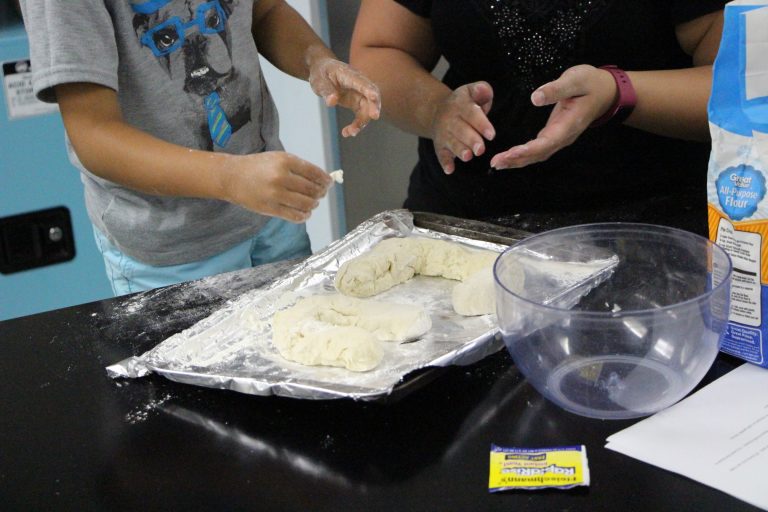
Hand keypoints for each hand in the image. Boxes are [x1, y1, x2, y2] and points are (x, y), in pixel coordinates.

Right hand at [223, 152, 332, 222]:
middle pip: (312, 189)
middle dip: (320, 193)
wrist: (232, 177)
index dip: (325, 180)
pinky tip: (305, 213)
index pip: (314, 172)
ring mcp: (275, 194)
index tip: (329, 183)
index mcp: (285, 161)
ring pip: (306, 204)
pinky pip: (294, 216)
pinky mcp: (270, 208)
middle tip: (320, 194)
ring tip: (312, 204)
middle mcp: (281, 176)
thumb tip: (323, 180)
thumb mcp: (279, 159)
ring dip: (313, 205)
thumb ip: (299, 168)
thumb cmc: (258, 167)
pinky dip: (304, 216)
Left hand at [309, 57, 381, 137]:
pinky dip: (356, 125)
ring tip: (350, 132)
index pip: (362, 83)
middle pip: (371, 96)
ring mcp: (359, 94)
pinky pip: (361, 116)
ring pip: (367, 110)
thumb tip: (332, 101)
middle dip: (373, 107)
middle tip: (374, 117)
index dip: (369, 89)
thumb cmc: (321, 73)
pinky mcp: (357, 103)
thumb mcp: (319, 81)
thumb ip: (326, 90)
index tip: (374, 97)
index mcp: (349, 75)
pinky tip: (346, 132)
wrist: (322, 71)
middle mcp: (359, 85)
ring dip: (362, 122)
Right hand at [430, 81, 495, 173]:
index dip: (481, 124)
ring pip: (451, 142)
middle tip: (481, 149)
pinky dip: (445, 162)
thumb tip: (483, 91)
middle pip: (461, 130)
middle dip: (471, 140)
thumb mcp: (472, 91)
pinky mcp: (440, 145)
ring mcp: (444, 133)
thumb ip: (481, 90)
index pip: (471, 113)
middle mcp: (450, 119)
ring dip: (459, 150)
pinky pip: (441, 154)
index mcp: (460, 104)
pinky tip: (449, 170)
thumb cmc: (465, 103)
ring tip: (468, 156)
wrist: (438, 111)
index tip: (491, 135)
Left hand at [490, 65, 616, 169]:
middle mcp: (564, 136)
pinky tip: (510, 157)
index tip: (511, 153)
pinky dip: (523, 155)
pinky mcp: (555, 135)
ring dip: (518, 161)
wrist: (606, 91)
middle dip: (517, 160)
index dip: (529, 150)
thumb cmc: (591, 83)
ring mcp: (560, 137)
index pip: (547, 142)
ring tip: (498, 164)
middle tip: (496, 163)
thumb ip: (556, 89)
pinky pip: (538, 150)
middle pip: (539, 154)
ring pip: (538, 155)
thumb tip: (535, 98)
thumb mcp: (576, 80)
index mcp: (569, 124)